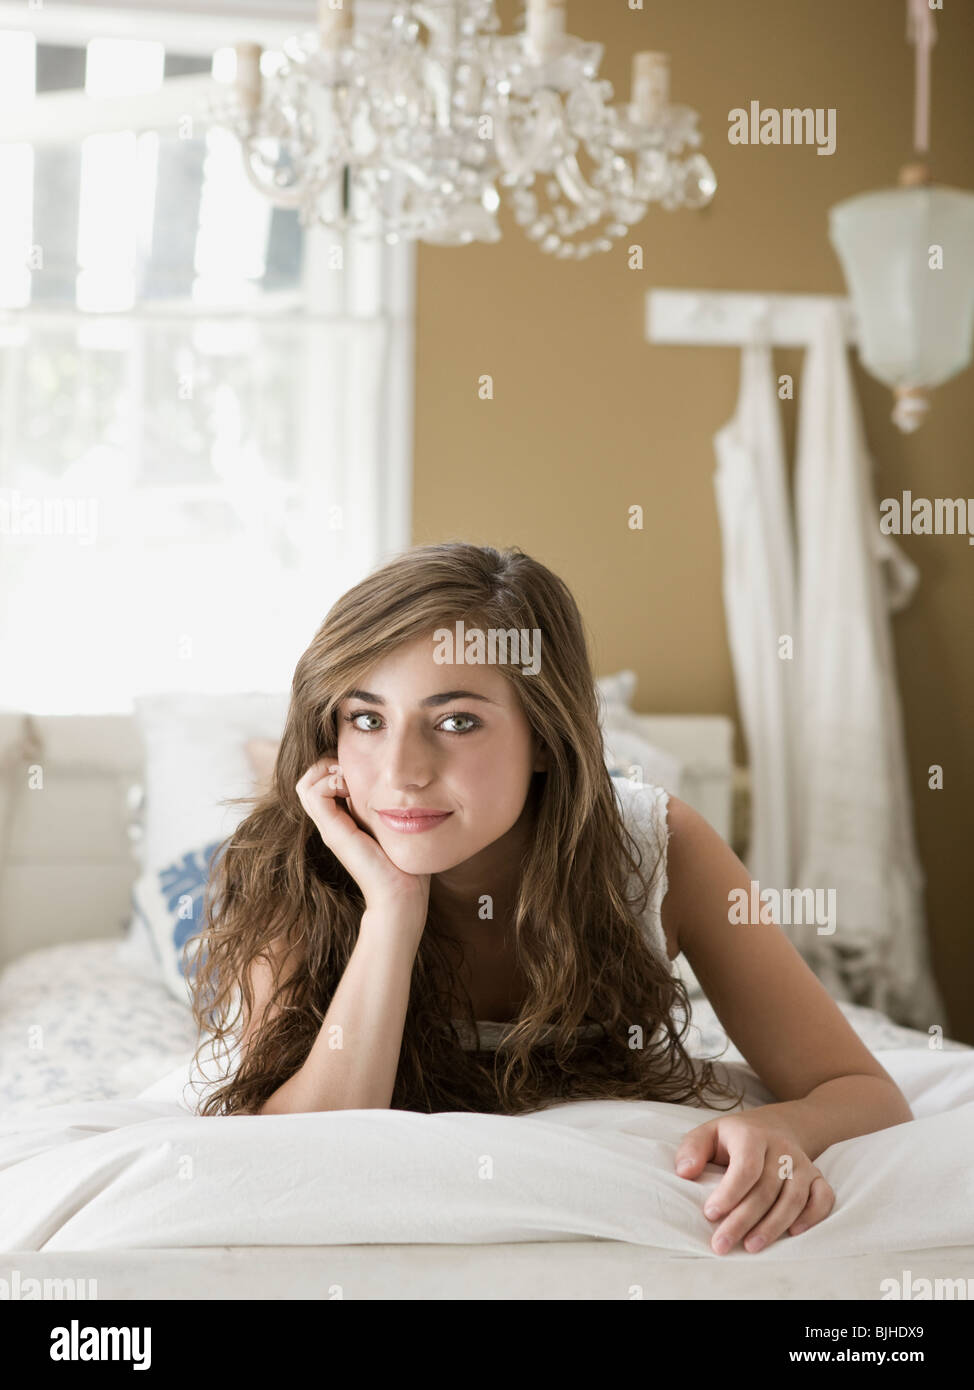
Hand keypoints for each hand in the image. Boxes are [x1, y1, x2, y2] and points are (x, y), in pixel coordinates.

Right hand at [296, 758, 430, 923]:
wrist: (401, 894)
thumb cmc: (404, 860)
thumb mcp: (393, 821)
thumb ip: (387, 802)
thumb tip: (394, 778)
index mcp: (343, 817)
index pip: (321, 777)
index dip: (337, 763)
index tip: (362, 766)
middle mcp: (331, 821)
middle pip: (309, 777)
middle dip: (329, 762)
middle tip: (354, 768)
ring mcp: (329, 827)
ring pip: (306, 782)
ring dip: (327, 769)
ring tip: (351, 777)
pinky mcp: (332, 832)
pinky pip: (314, 793)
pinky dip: (330, 781)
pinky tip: (353, 789)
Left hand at [674, 1111, 834, 1254]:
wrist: (775, 1126)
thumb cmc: (735, 1138)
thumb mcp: (709, 1133)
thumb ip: (693, 1149)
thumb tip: (684, 1172)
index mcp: (752, 1135)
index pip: (746, 1167)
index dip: (729, 1193)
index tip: (709, 1214)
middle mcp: (781, 1148)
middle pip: (766, 1189)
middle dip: (743, 1221)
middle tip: (721, 1244)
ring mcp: (802, 1163)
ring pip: (793, 1198)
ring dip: (773, 1226)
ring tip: (750, 1247)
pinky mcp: (817, 1176)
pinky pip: (823, 1198)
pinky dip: (812, 1217)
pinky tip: (793, 1234)